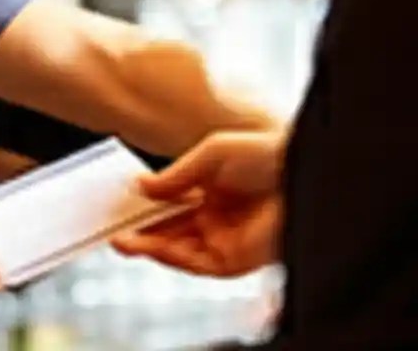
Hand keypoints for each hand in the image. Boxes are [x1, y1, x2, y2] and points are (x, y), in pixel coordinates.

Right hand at [111, 130, 286, 277]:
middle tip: (111, 230)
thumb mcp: (212, 154)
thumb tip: (142, 186)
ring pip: (176, 250)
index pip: (170, 206)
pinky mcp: (234, 260)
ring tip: (121, 240)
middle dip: (139, 233)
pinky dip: (168, 256)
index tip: (119, 205)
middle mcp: (216, 219)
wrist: (306, 171)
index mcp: (212, 193)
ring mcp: (224, 241)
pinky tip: (149, 244)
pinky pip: (194, 263)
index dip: (145, 207)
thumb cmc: (269, 153)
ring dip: (147, 247)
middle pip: (168, 232)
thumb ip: (176, 175)